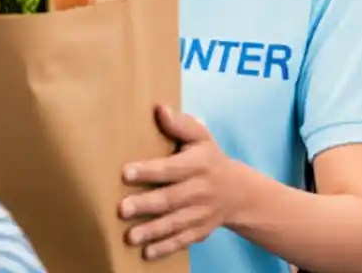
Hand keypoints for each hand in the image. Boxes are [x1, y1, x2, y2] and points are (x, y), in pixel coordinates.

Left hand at [118, 105, 245, 260]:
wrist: (238, 192)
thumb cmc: (209, 159)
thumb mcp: (201, 137)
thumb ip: (180, 125)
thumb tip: (159, 109)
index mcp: (199, 164)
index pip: (172, 168)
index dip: (150, 171)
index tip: (126, 173)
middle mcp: (200, 190)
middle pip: (171, 199)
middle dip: (146, 205)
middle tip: (122, 209)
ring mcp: (201, 213)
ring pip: (175, 223)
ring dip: (152, 231)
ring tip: (130, 236)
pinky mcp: (199, 231)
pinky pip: (182, 240)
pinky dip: (165, 248)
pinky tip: (147, 253)